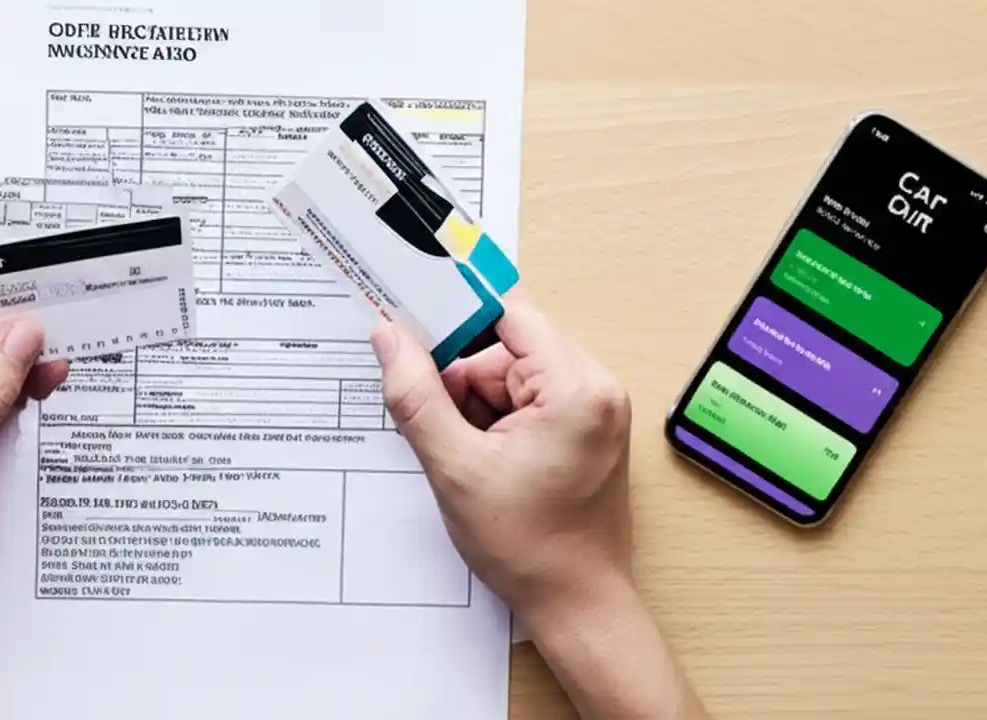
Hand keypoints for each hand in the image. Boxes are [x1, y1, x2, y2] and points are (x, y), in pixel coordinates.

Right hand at [371, 296, 707, 719]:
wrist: (577, 604)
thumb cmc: (530, 548)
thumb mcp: (456, 468)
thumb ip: (417, 396)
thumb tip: (389, 337)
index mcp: (576, 389)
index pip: (509, 316)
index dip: (456, 320)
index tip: (413, 327)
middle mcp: (597, 389)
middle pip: (508, 348)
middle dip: (465, 383)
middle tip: (448, 434)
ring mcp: (595, 409)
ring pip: (514, 375)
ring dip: (479, 406)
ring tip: (473, 459)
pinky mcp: (587, 428)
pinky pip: (530, 400)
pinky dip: (498, 421)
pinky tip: (489, 462)